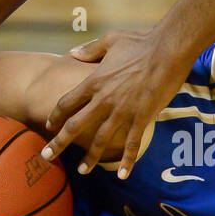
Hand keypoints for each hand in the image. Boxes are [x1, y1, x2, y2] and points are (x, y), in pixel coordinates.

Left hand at [42, 26, 193, 178]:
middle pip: (76, 126)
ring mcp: (123, 110)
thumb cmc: (140, 42)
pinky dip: (127, 160)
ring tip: (82, 170)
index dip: (56, 116)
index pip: (67, 103)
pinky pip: (131, 143)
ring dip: (91, 157)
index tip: (48, 127)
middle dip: (59, 143)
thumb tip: (72, 53)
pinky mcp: (142, 117)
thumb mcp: (110, 40)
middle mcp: (104, 99)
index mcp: (94, 81)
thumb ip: (89, 49)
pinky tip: (123, 174)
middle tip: (46, 156)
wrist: (168, 50)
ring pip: (101, 139)